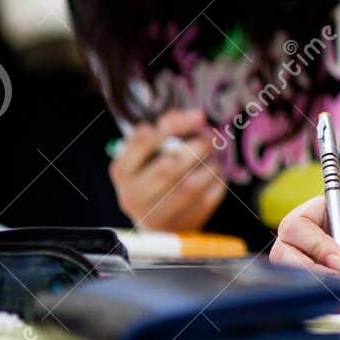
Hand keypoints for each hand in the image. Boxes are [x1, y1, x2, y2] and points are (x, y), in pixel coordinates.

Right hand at [110, 108, 224, 230]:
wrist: (158, 219)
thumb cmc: (152, 174)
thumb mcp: (146, 151)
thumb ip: (163, 130)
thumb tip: (190, 117)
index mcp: (123, 172)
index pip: (142, 144)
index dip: (173, 127)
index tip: (198, 115)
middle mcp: (135, 196)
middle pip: (167, 169)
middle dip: (196, 146)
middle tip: (211, 134)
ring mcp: (160, 215)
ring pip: (191, 184)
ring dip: (208, 161)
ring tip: (211, 152)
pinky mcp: (186, 223)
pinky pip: (208, 196)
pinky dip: (216, 176)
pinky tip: (212, 169)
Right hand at [271, 197, 339, 309]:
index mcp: (321, 214)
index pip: (297, 226)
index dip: (314, 245)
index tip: (339, 261)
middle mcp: (308, 240)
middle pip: (284, 255)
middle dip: (310, 271)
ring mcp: (310, 267)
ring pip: (291, 280)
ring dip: (317, 289)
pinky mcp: (317, 291)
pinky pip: (305, 300)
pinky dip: (321, 304)